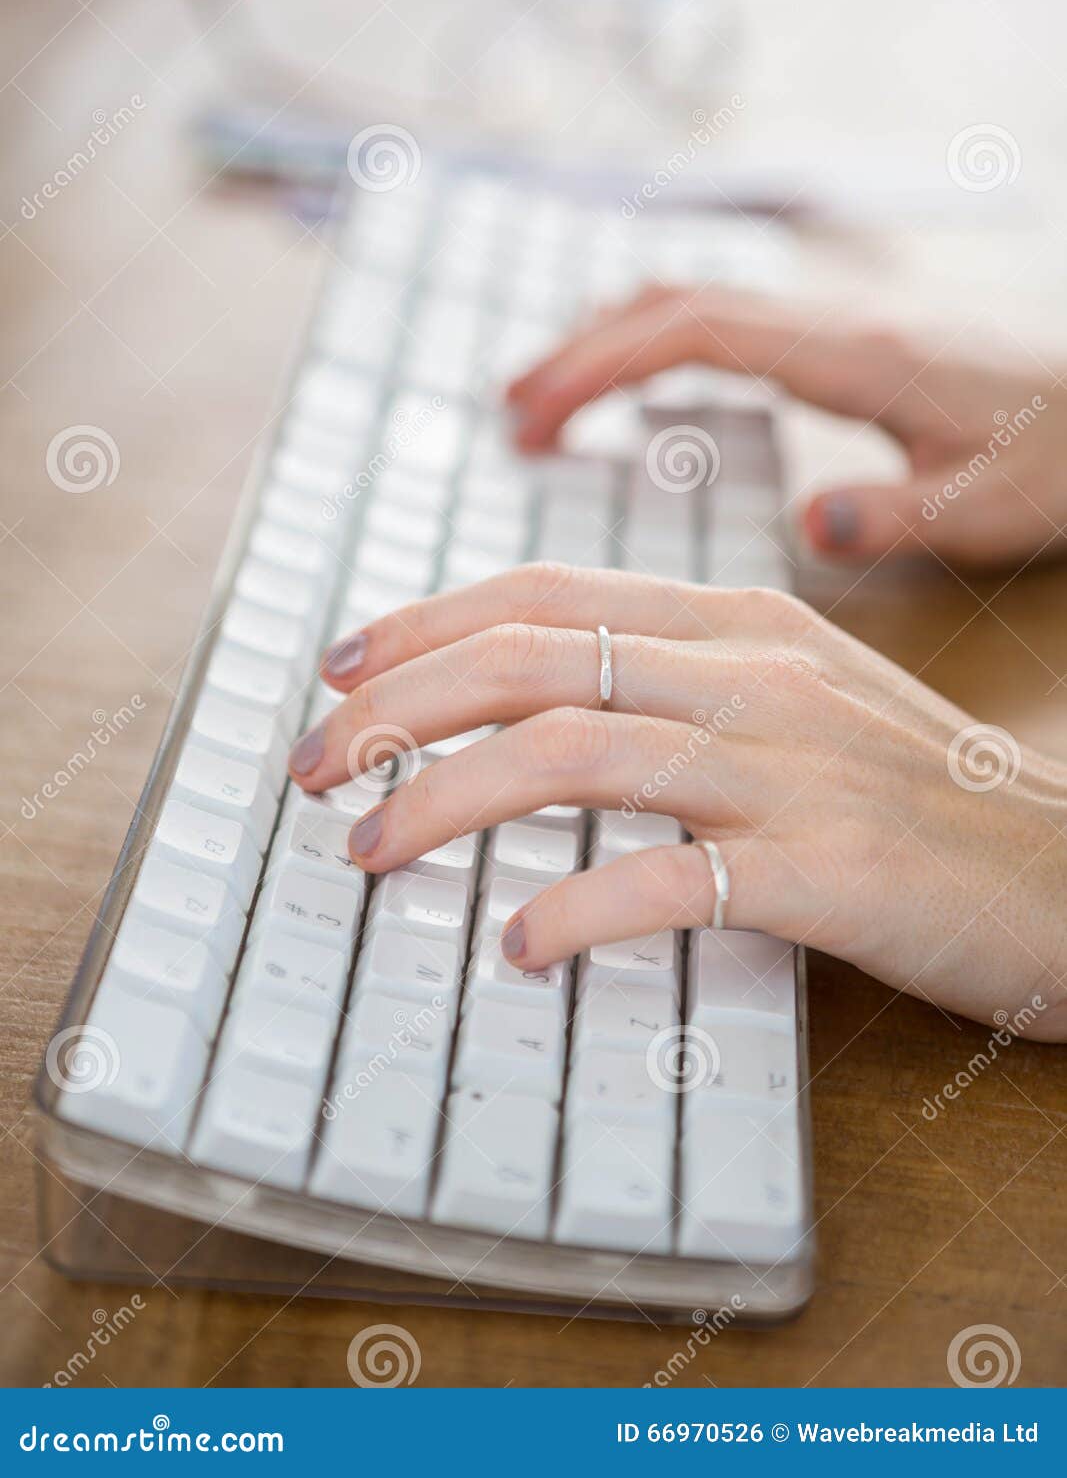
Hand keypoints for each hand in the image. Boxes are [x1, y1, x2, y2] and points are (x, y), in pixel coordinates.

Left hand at [289, 564, 1066, 1040]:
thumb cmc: (923, 793)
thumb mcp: (802, 695)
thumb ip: (683, 677)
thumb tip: (541, 697)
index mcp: (739, 623)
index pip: (547, 597)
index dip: (425, 625)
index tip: (342, 669)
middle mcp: (752, 675)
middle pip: (532, 661)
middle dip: (396, 710)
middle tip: (313, 766)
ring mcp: (787, 768)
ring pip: (573, 752)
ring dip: (443, 801)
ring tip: (366, 853)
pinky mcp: (823, 870)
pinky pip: (668, 880)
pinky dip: (574, 912)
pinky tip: (517, 945)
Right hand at [506, 287, 1061, 567]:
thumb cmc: (1062, 450)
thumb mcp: (989, 503)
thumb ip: (899, 513)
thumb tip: (809, 527)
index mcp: (852, 353)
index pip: (692, 329)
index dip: (598, 364)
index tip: (533, 416)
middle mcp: (834, 320)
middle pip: (674, 301)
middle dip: (580, 350)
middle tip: (512, 414)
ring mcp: (838, 321)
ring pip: (698, 299)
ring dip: (615, 338)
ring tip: (551, 399)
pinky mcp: (848, 339)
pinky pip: (729, 321)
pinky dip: (664, 344)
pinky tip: (647, 387)